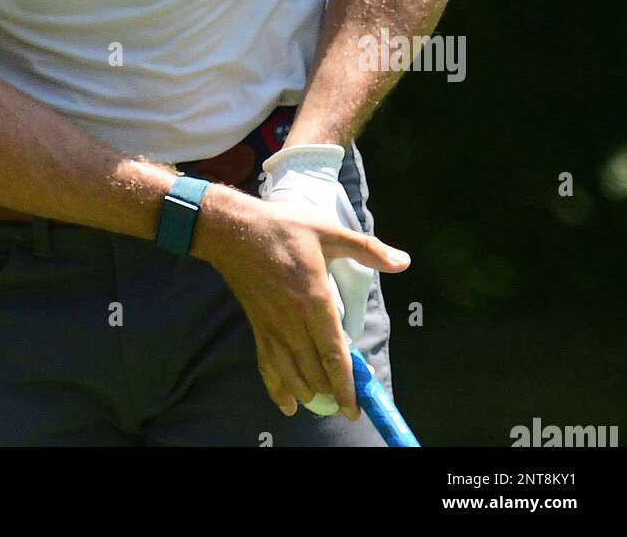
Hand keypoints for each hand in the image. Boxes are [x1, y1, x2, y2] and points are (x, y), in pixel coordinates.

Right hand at [202, 185, 410, 421]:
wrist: (230, 230)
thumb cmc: (280, 227)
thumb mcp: (327, 230)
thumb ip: (366, 249)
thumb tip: (403, 262)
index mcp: (313, 300)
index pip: (333, 355)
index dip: (346, 385)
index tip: (356, 406)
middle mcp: (292, 322)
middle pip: (314, 372)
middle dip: (333, 394)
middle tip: (349, 405)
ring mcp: (272, 327)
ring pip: (292, 375)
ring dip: (311, 393)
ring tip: (327, 401)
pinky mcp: (257, 327)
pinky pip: (267, 366)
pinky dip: (278, 390)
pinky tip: (289, 405)